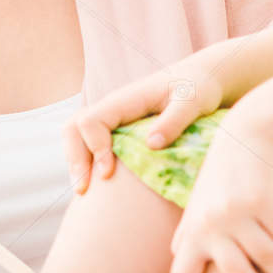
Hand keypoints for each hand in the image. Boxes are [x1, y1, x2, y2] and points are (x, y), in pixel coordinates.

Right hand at [63, 45, 230, 193]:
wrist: (200, 79)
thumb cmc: (198, 88)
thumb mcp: (192, 101)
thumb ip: (174, 121)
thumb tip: (151, 145)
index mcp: (126, 99)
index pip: (91, 120)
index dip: (94, 148)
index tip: (108, 174)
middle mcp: (112, 108)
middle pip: (73, 128)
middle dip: (74, 159)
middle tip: (83, 190)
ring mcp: (112, 118)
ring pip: (76, 136)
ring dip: (76, 162)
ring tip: (85, 193)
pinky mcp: (117, 129)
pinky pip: (89, 143)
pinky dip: (87, 163)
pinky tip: (97, 186)